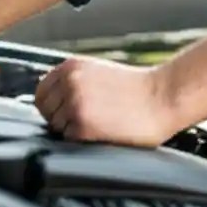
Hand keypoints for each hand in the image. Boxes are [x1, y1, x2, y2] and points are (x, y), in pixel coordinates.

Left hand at [33, 56, 180, 146]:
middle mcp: (69, 83)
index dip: (55, 104)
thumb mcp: (98, 72)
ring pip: (56, 127)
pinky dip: (83, 139)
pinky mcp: (82, 126)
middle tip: (91, 116)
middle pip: (46, 111)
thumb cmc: (138, 88)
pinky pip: (68, 140)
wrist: (165, 97)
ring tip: (101, 121)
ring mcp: (74, 105)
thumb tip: (51, 99)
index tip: (71, 109)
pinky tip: (103, 130)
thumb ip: (72, 81)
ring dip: (73, 129)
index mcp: (71, 67)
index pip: (41, 93)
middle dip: (62, 117)